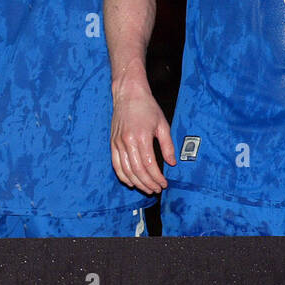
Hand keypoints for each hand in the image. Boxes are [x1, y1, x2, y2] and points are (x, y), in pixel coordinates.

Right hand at [110, 78, 174, 194]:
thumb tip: (172, 163)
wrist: (128, 95)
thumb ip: (168, 145)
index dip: (157, 178)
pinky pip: (115, 164)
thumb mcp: (163, 125)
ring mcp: (117, 143)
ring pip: (126, 170)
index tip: (164, 184)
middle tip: (157, 189)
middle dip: (148, 183)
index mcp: (141, 137)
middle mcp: (127, 142)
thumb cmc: (147, 107)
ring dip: (136, 183)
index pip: (149, 165)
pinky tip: (130, 182)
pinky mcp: (112, 143)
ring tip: (146, 189)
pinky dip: (122, 175)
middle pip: (137, 170)